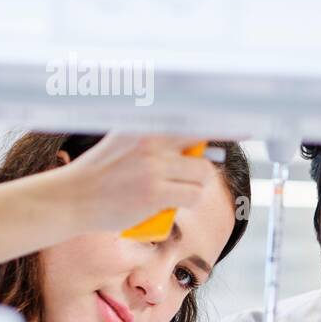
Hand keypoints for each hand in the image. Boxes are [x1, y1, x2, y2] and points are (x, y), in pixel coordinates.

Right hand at [54, 133, 217, 235]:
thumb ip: (156, 138)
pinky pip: (193, 196)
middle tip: (192, 174)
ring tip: (171, 191)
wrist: (72, 199)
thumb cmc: (100, 174)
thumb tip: (199, 143)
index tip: (248, 125)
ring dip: (193, 187)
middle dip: (202, 164)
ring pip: (202, 176)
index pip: (193, 119)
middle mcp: (151, 140)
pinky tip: (168, 202)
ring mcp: (154, 166)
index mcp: (144, 125)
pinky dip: (187, 201)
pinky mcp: (156, 192)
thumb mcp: (124, 142)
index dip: (224, 124)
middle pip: (203, 149)